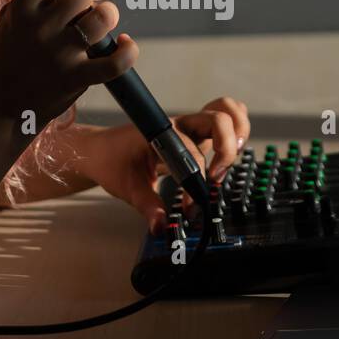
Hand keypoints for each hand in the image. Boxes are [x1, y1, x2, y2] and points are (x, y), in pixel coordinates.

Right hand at [0, 0, 137, 132]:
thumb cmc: (4, 61)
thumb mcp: (8, 21)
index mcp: (22, 9)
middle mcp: (42, 28)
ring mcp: (60, 54)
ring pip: (103, 17)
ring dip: (109, 12)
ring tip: (102, 19)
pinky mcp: (77, 79)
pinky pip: (116, 62)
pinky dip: (128, 51)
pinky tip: (124, 44)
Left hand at [81, 97, 251, 234]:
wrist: (100, 148)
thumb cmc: (111, 162)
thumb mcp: (127, 188)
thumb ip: (147, 207)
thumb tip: (162, 226)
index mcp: (162, 133)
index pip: (192, 152)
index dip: (196, 180)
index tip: (191, 204)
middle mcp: (180, 124)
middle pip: (219, 118)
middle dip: (227, 148)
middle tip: (217, 177)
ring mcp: (190, 126)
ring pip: (228, 111)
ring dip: (238, 133)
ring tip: (228, 161)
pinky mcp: (196, 133)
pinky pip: (225, 120)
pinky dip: (235, 131)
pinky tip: (228, 153)